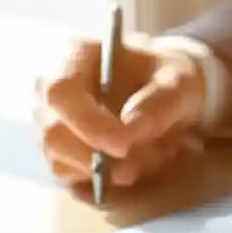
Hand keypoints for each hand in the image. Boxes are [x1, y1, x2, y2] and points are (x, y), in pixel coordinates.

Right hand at [34, 38, 205, 187]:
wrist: (169, 93)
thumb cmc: (170, 78)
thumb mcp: (182, 82)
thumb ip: (160, 103)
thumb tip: (129, 133)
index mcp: (74, 55)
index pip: (60, 91)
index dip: (88, 123)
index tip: (124, 145)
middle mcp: (50, 89)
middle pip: (54, 135)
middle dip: (102, 155)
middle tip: (152, 156)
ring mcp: (50, 123)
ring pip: (63, 161)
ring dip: (112, 168)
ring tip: (155, 153)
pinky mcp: (60, 152)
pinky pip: (74, 177)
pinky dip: (108, 177)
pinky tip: (138, 161)